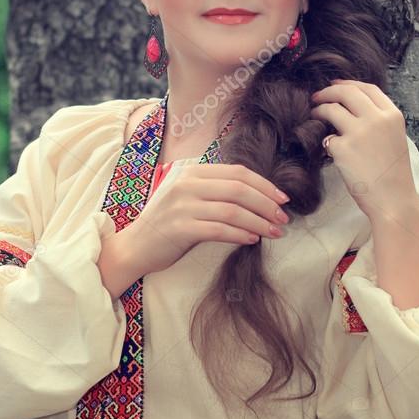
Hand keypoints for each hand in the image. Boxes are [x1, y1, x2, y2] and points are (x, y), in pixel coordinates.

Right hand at [125, 162, 290, 275]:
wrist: (135, 246)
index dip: (264, 185)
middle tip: (283, 218)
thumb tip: (259, 196)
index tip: (282, 198)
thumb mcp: (189, 197)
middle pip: (239, 189)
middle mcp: (186, 185)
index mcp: (192, 172)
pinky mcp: (179, 228)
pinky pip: (219, 230)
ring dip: (259, 222)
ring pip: (233, 210)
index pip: (237, 173)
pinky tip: (252, 240)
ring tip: (275, 232)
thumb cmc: (168, 223)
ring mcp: (182, 206)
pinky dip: (240, 234)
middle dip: (266, 204)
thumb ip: (215, 190)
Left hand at [309, 78, 418, 219]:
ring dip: (319, 109)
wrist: (393, 200)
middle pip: (347, 92)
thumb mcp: (394, 139)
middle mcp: (377, 119)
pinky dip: (324, 140)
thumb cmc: (393, 175)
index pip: (368, 88)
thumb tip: (352, 108)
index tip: (335, 85)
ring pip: (331, 109)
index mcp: (393, 115)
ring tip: (313, 115)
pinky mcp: (343, 148)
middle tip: (316, 97)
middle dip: (328, 91)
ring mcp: (359, 132)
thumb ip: (378, 121)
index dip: (348, 84)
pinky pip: (327, 137)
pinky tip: (325, 146)